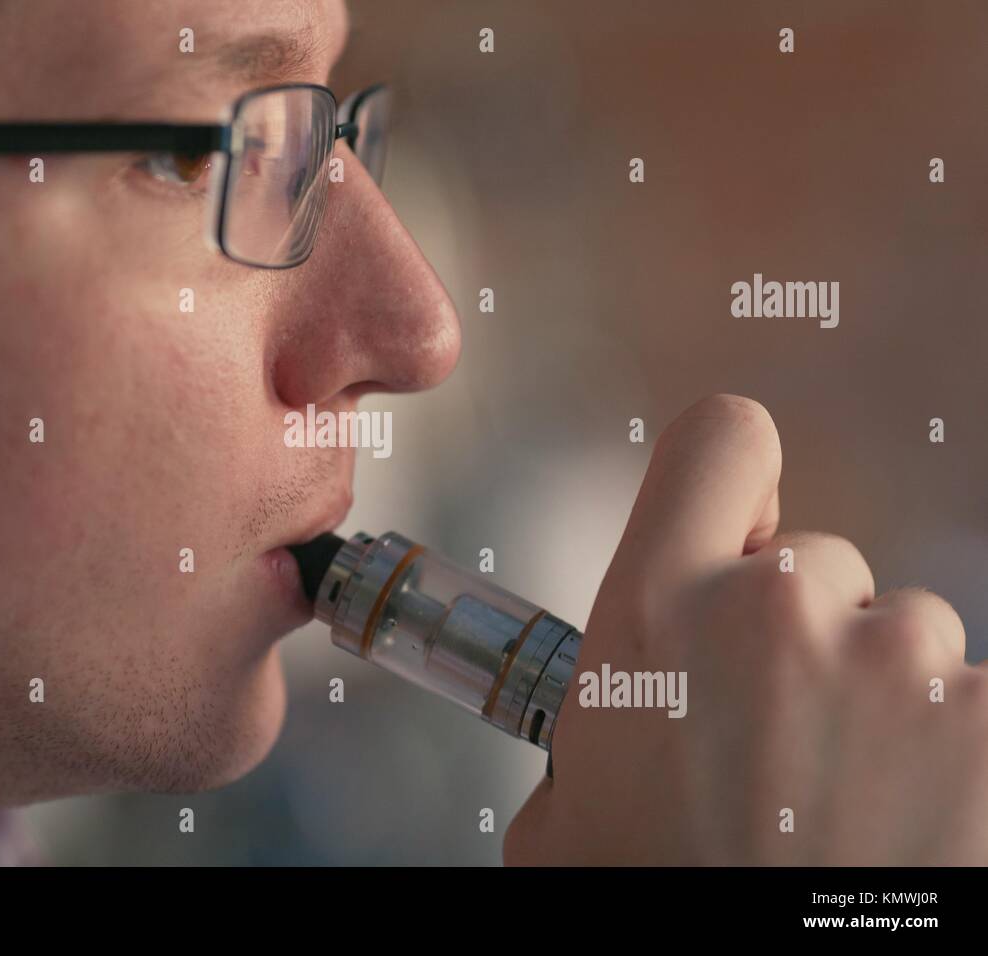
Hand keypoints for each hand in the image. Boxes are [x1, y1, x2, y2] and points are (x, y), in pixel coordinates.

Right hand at [504, 394, 987, 863]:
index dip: (739, 484)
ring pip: (909, 637)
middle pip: (820, 563)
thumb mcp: (572, 810)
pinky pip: (980, 704)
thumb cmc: (659, 897)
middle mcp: (778, 611)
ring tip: (850, 807)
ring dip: (888, 703)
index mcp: (654, 615)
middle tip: (783, 747)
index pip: (723, 442)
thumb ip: (595, 718)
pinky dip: (960, 758)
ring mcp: (902, 665)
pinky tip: (913, 830)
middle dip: (809, 636)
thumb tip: (621, 703)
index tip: (747, 532)